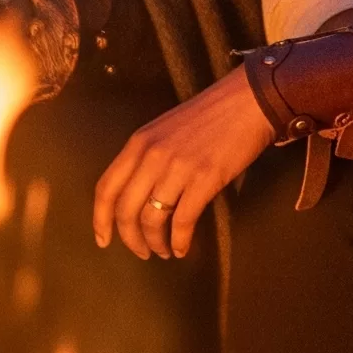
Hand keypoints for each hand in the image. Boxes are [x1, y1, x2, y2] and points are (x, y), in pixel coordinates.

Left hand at [93, 70, 275, 260]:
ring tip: (164, 251)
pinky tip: (183, 248)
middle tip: (142, 252)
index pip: (106, 189)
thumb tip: (140, 195)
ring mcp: (178, 168)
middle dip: (131, 239)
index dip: (100, 220)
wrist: (252, 101)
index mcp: (138, 143)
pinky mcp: (205, 179)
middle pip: (126, 210)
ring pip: (152, 219)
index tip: (103, 240)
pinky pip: (183, 220)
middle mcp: (152, 156)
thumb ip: (147, 157)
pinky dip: (180, 240)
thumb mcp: (166, 129)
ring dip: (156, 242)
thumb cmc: (212, 114)